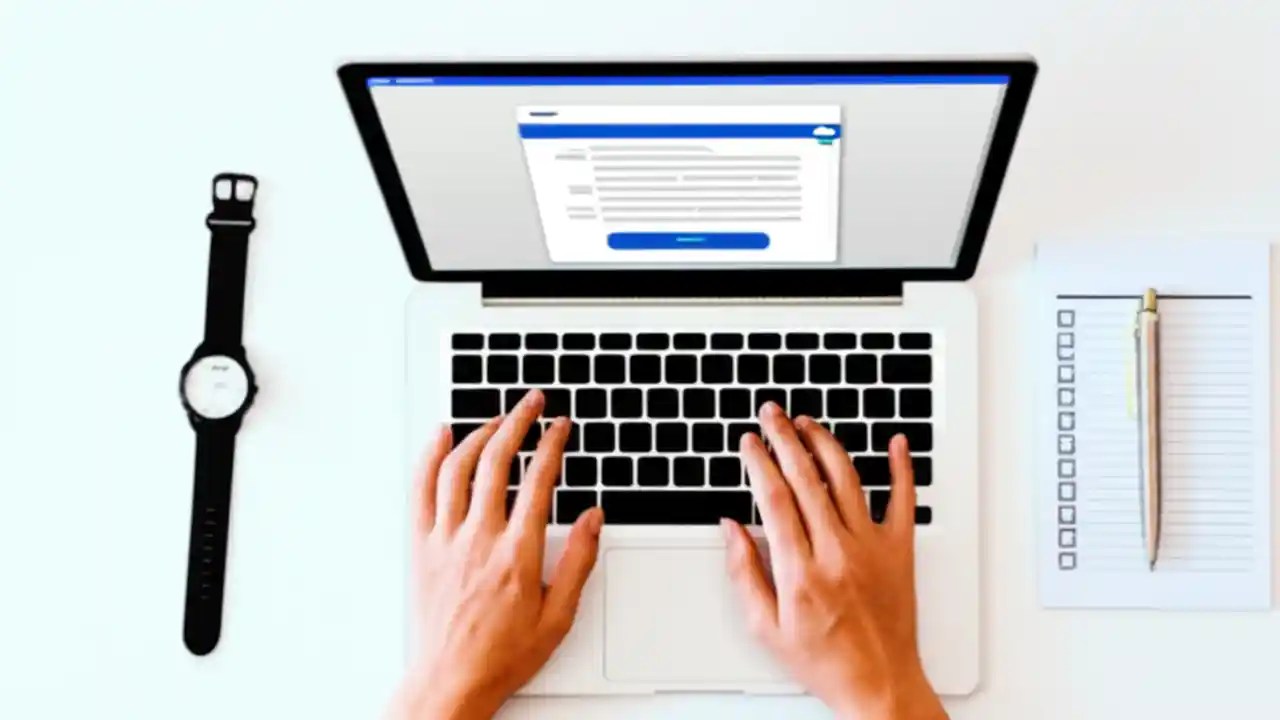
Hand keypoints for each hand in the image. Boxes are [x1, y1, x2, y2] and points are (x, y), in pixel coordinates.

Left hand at [389, 390, 603, 719]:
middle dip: (518, 421)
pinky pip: (421, 489)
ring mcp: (445, 539)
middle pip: (498, 460)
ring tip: (497, 419)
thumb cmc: (502, 654)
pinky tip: (442, 436)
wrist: (452, 680)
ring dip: (479, 433)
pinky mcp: (421, 546)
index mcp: (516, 553)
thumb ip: (577, 561)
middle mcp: (478, 539)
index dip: (553, 444)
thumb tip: (592, 518)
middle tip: (532, 403)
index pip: (538, 480)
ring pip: (458, 467)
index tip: (561, 425)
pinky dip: (430, 456)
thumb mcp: (558, 615)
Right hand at [723, 402, 945, 719]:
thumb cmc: (824, 661)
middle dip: (785, 438)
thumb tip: (732, 529)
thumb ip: (744, 574)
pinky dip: (901, 468)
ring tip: (808, 423)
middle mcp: (837, 552)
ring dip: (825, 443)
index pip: (774, 498)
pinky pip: (904, 500)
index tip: (750, 442)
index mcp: (800, 572)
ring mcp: (872, 548)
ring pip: (847, 479)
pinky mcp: (899, 551)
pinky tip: (896, 443)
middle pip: (806, 477)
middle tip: (772, 415)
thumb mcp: (766, 627)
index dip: (759, 462)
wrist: (878, 684)